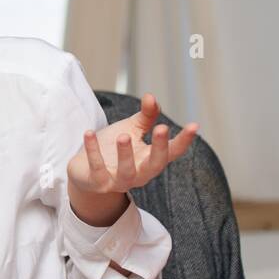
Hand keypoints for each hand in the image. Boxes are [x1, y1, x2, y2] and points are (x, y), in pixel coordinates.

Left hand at [67, 93, 197, 197]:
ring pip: (127, 172)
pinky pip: (96, 168)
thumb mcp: (132, 129)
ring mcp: (119, 180)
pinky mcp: (98, 182)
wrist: (85, 171)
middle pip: (155, 164)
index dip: (184, 140)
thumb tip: (151, 96)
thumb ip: (145, 116)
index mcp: (150, 159)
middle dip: (159, 148)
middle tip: (161, 128)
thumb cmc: (112, 147)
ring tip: (123, 135)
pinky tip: (89, 133)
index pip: (173, 151)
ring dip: (125, 154)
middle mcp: (139, 173)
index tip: (194, 125)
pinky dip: (93, 151)